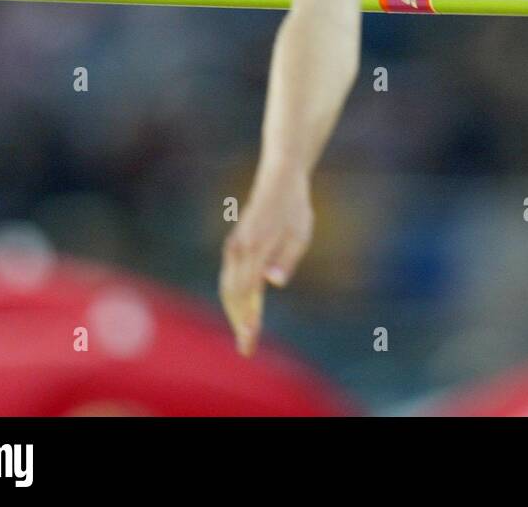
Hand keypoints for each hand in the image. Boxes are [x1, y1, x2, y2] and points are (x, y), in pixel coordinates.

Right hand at [219, 166, 314, 355]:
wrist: (280, 179)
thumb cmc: (294, 208)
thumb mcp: (300, 233)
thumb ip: (287, 259)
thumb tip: (274, 282)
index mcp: (256, 247)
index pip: (247, 290)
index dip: (247, 316)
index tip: (250, 337)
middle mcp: (239, 249)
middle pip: (232, 294)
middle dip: (238, 322)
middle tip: (247, 347)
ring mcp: (234, 247)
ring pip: (228, 288)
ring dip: (234, 313)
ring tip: (245, 337)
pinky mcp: (234, 246)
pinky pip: (229, 278)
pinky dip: (233, 299)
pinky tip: (243, 311)